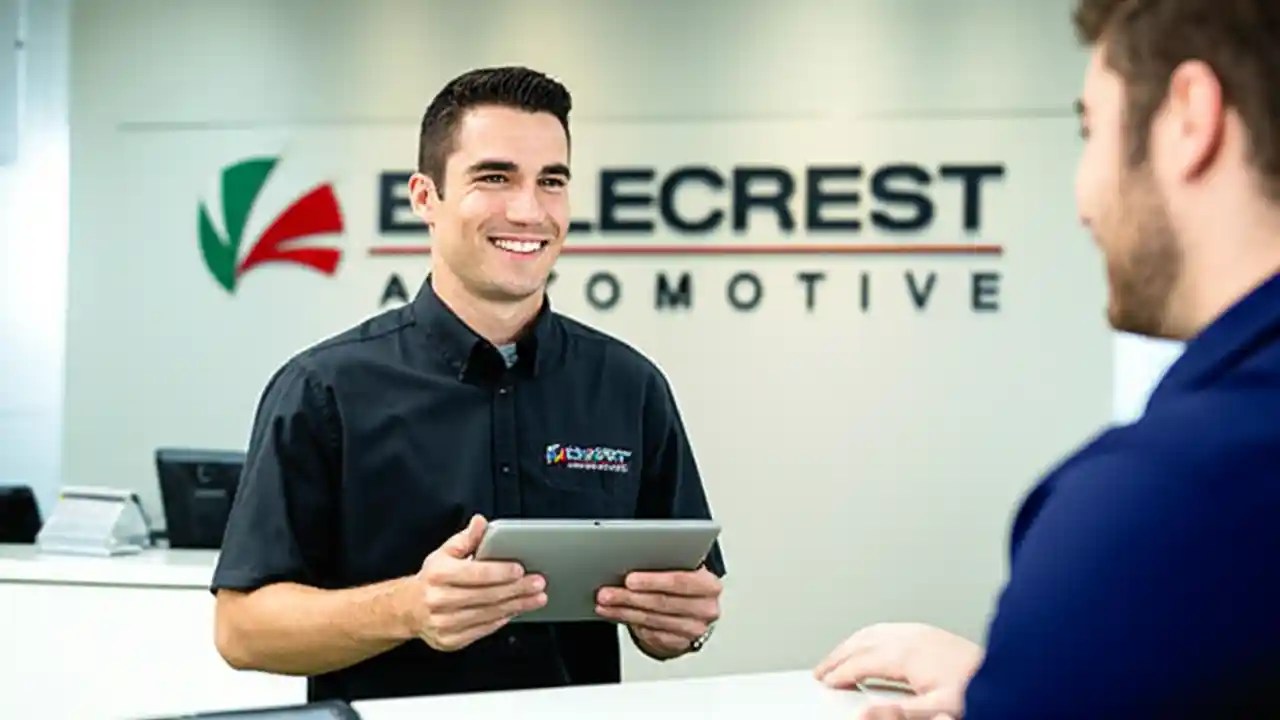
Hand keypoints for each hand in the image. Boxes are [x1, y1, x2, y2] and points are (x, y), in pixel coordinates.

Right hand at [403, 514, 546, 651]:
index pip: (475, 573)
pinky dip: (502, 620)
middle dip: (517, 589)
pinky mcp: (450, 641)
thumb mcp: (445, 552)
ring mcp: (443, 623)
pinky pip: (483, 630)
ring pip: (487, 614)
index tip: (521, 570)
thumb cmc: (433, 578)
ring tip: (535, 598)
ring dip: (516, 606)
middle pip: (486, 595)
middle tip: (538, 584)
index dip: (500, 572)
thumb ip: (467, 538)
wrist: (409, 609)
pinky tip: (516, 611)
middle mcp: (438, 600)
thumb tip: (481, 522)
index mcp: (438, 574)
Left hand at [595, 566, 720, 657]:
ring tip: (605, 603)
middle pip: (662, 602)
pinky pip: (650, 634)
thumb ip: (668, 564)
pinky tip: (615, 614)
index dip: (653, 581)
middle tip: (607, 593)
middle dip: (630, 597)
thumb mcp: (684, 568)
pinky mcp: (680, 644)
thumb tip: (634, 559)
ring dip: (623, 611)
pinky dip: (629, 622)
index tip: (629, 579)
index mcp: (710, 585)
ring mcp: (694, 630)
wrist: (696, 612)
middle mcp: (706, 609)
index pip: (681, 581)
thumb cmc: (686, 584)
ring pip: (652, 619)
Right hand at [813, 622, 980, 718]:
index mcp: (904, 653)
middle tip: (821, 670)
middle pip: (860, 642)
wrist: (1008, 671)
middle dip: (837, 656)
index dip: (839, 674)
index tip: (825, 684)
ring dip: (851, 644)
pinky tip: (872, 646)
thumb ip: (898, 713)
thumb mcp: (936, 710)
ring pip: (872, 632)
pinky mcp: (928, 631)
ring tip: (839, 657)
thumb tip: (863, 714)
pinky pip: (887, 629)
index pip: (860, 663)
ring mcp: (918, 631)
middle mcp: (909, 636)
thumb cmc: (975, 690)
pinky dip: (868, 637)